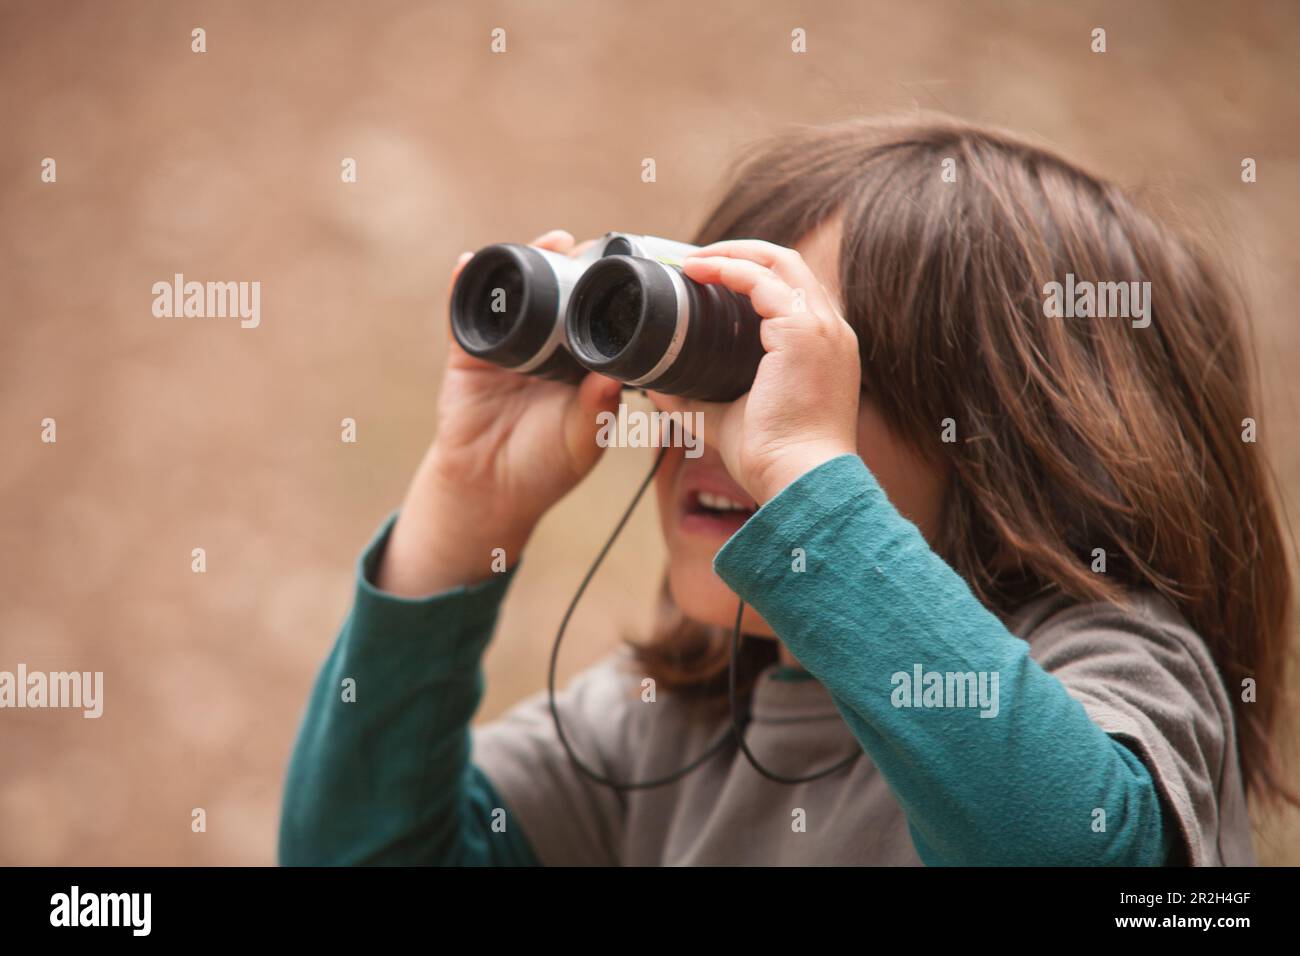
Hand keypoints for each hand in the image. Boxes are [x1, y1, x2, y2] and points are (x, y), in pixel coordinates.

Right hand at [378, 230, 622, 595]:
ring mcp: (507, 347)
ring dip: (527, 262)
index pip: (593, 317)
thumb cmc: (544, 467)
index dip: (604, 292)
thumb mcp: (581, 442)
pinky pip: (465, 315)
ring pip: (517, 296)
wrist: (491, 490)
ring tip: (548, 241)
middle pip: (558, 295)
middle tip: (582, 246)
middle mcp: (546, 349)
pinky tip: (469, 262)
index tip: (621, 268)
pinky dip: (464, 286)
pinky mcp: (469, 354)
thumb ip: (597, 412)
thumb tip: (614, 379)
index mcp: (580, 365)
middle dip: (570, 265)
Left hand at [648, 240, 860, 504]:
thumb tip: (657, 387)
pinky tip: (698, 272)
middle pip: (790, 265)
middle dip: (742, 253)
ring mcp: (821, 328)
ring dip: (733, 253)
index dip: (752, 275)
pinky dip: (728, 269)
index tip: (710, 278)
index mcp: (823, 349)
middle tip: (695, 260)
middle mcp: (830, 331)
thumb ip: (696, 399)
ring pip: (780, 262)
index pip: (793, 291)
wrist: (801, 482)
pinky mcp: (803, 332)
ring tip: (692, 260)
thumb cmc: (774, 460)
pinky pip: (762, 282)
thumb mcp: (729, 419)